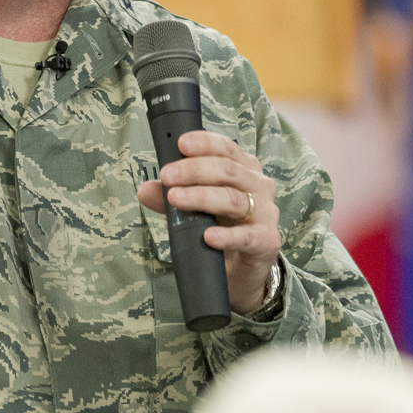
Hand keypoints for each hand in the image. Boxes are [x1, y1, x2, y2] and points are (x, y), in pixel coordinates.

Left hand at [138, 132, 281, 315]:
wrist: (241, 270)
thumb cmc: (221, 228)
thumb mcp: (193, 209)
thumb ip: (170, 197)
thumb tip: (144, 190)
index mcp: (243, 170)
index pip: (226, 149)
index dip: (204, 143)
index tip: (180, 144)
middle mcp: (258, 186)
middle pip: (228, 171)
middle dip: (194, 171)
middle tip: (167, 176)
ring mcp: (266, 213)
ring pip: (233, 200)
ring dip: (201, 197)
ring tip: (175, 200)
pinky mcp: (267, 241)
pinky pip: (246, 236)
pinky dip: (226, 236)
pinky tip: (208, 236)